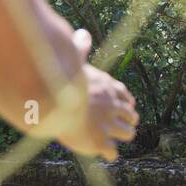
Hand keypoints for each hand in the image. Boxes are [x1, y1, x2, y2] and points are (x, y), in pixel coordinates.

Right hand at [54, 29, 137, 160]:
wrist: (55, 106)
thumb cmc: (61, 83)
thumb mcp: (74, 61)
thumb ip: (80, 50)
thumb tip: (82, 33)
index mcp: (108, 88)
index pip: (124, 95)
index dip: (126, 103)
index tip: (127, 106)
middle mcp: (112, 106)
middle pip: (131, 115)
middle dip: (128, 120)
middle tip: (123, 126)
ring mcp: (108, 125)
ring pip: (128, 133)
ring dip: (122, 135)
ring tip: (114, 139)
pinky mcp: (101, 142)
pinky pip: (113, 152)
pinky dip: (109, 153)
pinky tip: (103, 152)